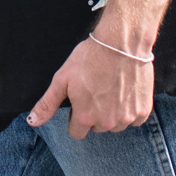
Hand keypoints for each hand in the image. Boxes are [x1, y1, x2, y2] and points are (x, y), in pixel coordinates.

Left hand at [28, 34, 153, 137]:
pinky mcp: (143, 111)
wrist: (121, 43)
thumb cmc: (89, 58)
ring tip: (112, 89)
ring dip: (114, 113)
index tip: (81, 100)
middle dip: (95, 113)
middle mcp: (106, 122)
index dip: (76, 115)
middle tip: (97, 90)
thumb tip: (32, 122)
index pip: (76, 132)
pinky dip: (131, 110)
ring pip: (116, 125)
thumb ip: (47, 104)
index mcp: (84, 117)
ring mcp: (126, 118)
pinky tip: (126, 92)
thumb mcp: (62, 79)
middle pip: (97, 127)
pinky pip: (135, 120)